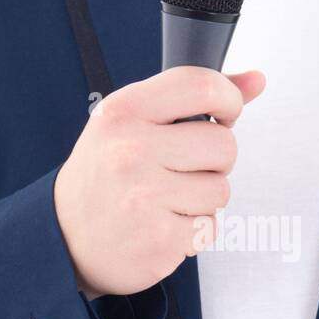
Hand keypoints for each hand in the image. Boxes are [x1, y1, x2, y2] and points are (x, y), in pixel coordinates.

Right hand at [54, 66, 266, 299]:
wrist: (63, 239)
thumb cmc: (104, 177)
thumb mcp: (132, 122)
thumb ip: (192, 98)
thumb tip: (255, 80)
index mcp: (123, 112)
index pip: (201, 85)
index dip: (229, 98)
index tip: (227, 112)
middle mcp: (130, 151)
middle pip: (224, 144)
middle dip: (216, 160)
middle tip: (185, 168)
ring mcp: (144, 198)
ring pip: (221, 189)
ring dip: (204, 198)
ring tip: (167, 199)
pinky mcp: (159, 239)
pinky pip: (210, 226)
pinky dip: (194, 229)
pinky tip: (162, 223)